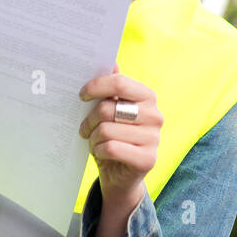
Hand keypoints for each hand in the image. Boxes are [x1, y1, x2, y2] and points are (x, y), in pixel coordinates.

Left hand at [79, 62, 162, 206]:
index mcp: (147, 97)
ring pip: (107, 130)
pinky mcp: (148, 159)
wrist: (122, 175)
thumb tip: (111, 62)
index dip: (96, 86)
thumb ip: (113, 87)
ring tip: (93, 141)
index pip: (119, 83)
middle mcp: (155, 115)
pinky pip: (111, 148)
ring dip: (93, 138)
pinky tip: (101, 152)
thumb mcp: (112, 110)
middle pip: (109, 108)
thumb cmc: (114, 136)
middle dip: (89, 119)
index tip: (81, 95)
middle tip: (84, 127)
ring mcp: (154, 138)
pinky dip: (99, 150)